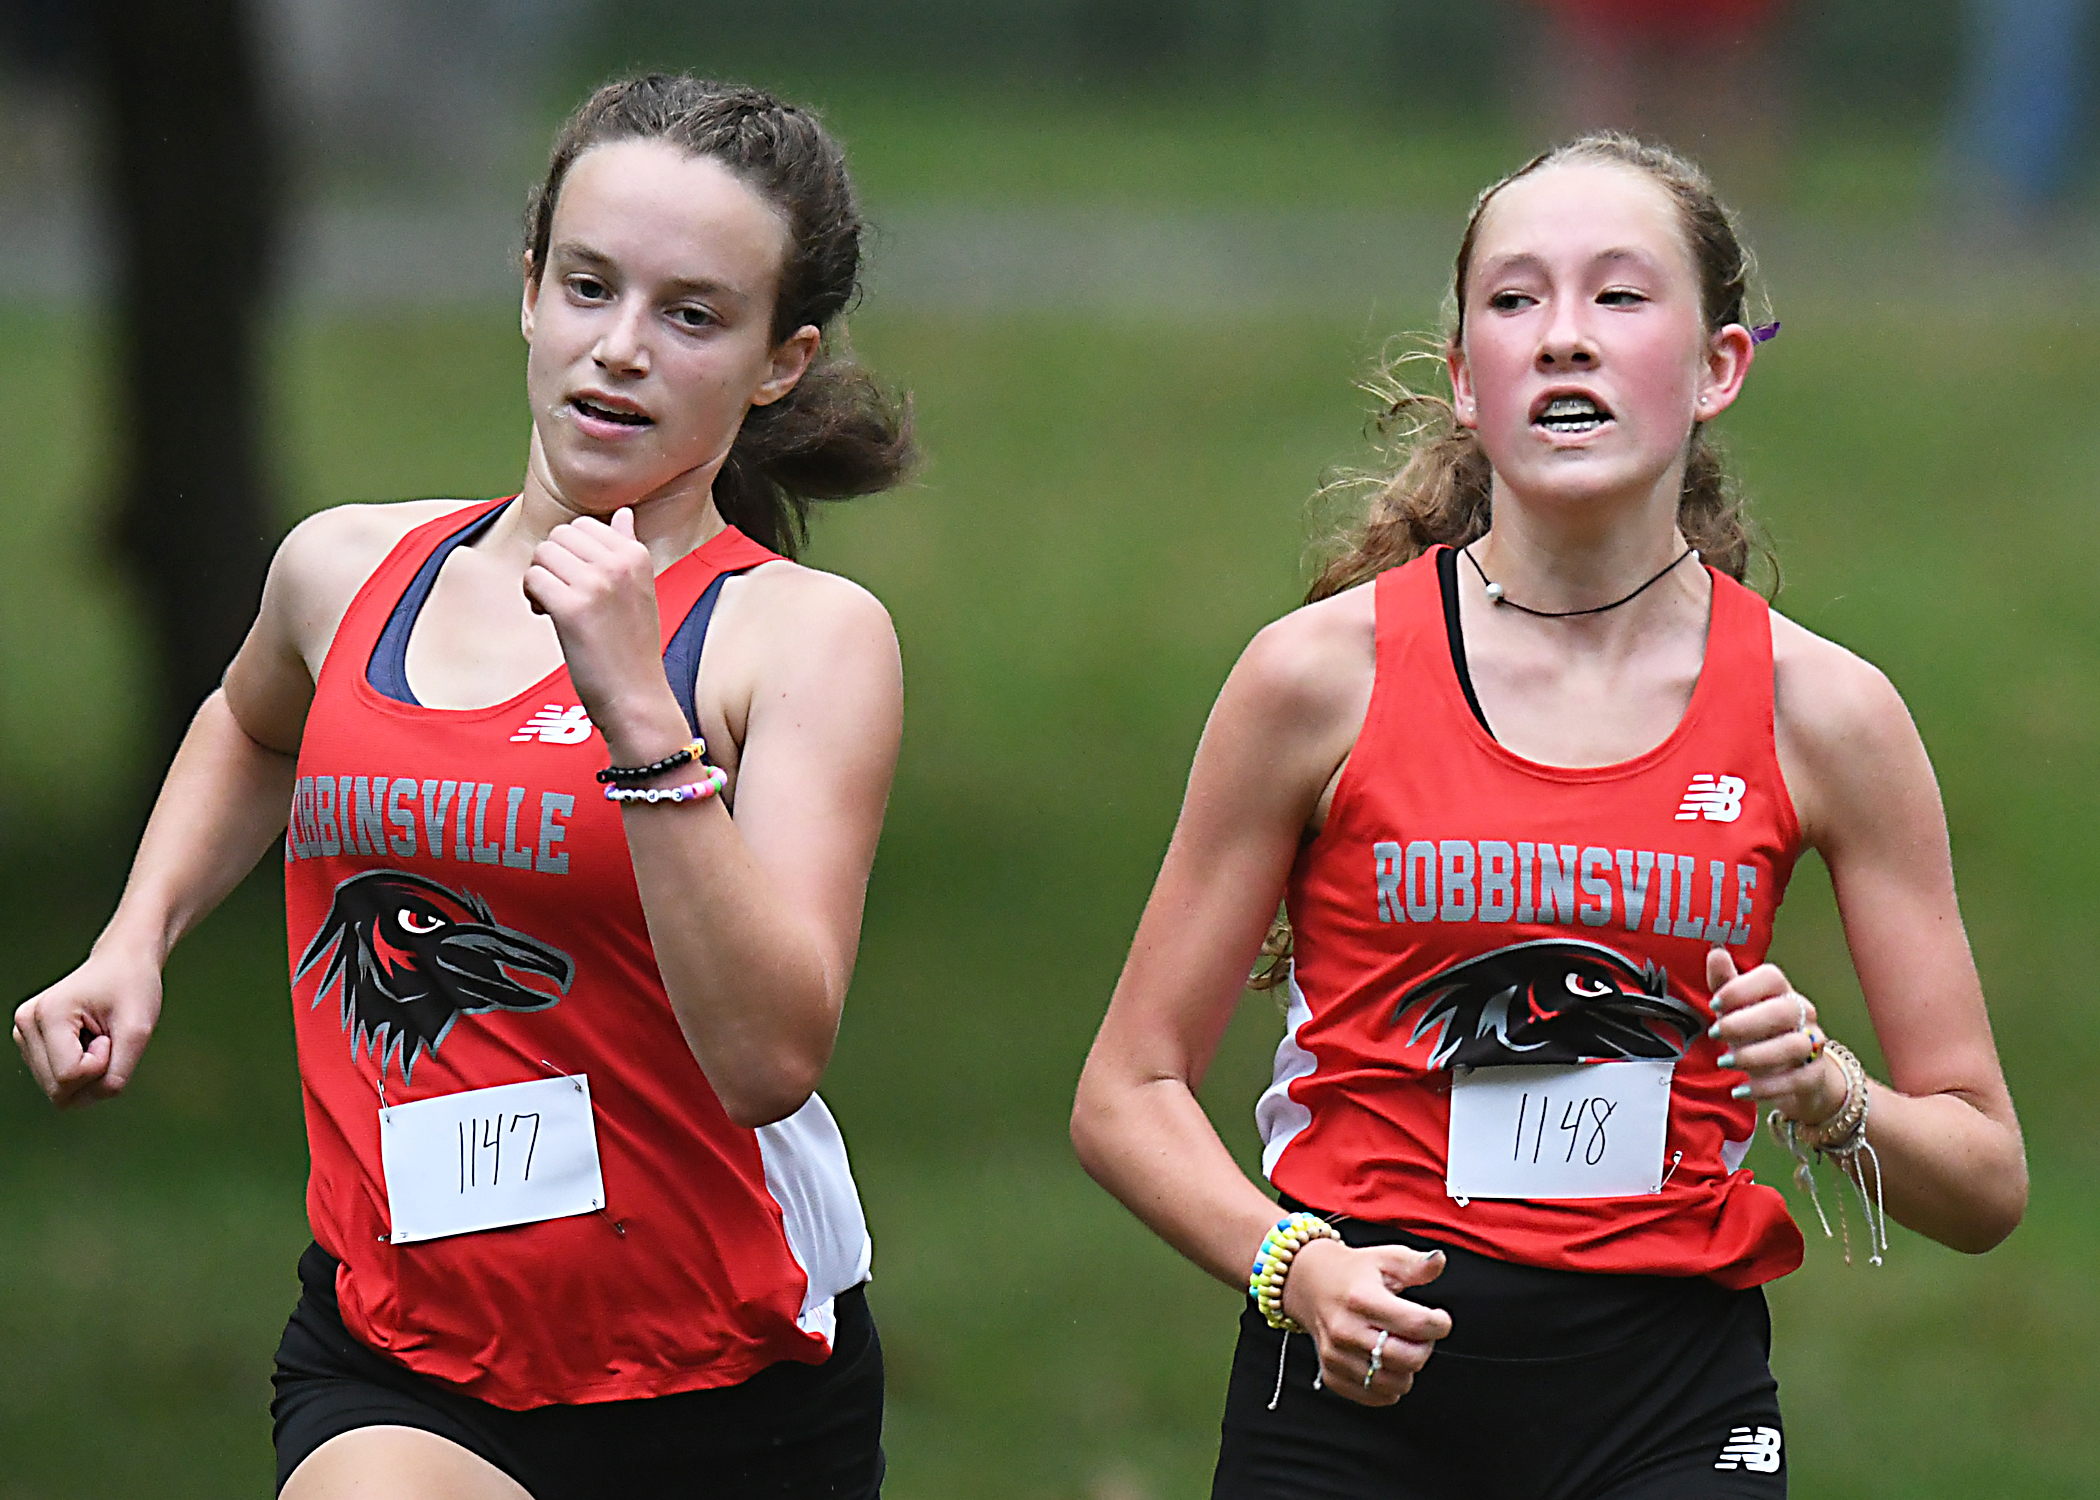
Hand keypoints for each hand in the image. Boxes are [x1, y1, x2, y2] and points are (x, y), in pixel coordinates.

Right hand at [13, 948, 164, 1108]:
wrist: (122, 963)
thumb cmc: (132, 987)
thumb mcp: (139, 1030)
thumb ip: (119, 1073)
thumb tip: (95, 1098)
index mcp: (48, 1014)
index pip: (69, 1076)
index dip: (102, 1064)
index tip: (111, 1034)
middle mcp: (26, 1026)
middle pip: (58, 1090)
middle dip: (94, 1075)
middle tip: (108, 1039)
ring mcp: (25, 1035)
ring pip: (57, 1091)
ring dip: (88, 1073)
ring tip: (98, 1038)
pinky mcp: (31, 1044)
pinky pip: (58, 1082)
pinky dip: (81, 1071)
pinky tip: (88, 1042)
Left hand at [522, 508, 682, 757]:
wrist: (636, 696)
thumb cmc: (633, 647)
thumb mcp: (641, 590)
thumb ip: (629, 547)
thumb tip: (623, 513)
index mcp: (637, 555)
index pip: (584, 525)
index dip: (571, 553)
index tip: (578, 580)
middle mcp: (618, 564)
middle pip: (559, 535)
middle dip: (552, 562)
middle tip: (561, 593)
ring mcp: (596, 585)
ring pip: (543, 553)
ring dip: (540, 578)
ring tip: (553, 605)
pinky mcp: (572, 609)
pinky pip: (533, 578)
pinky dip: (532, 596)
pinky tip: (547, 616)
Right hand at [1279, 1236, 1451, 1405]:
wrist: (1310, 1283)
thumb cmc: (1354, 1272)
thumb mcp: (1385, 1258)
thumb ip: (1416, 1263)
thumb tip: (1440, 1259)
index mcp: (1362, 1298)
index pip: (1417, 1324)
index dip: (1440, 1323)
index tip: (1439, 1318)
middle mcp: (1346, 1330)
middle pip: (1409, 1359)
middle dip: (1425, 1347)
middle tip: (1419, 1333)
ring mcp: (1336, 1355)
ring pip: (1395, 1383)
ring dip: (1407, 1368)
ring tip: (1401, 1346)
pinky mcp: (1331, 1374)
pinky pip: (1375, 1396)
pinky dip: (1388, 1386)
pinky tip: (1386, 1363)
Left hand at [1706, 948, 1845, 1125]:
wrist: (1793, 1074)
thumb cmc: (1758, 1032)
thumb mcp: (1736, 1008)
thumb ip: (1725, 982)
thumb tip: (1715, 951)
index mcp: (1781, 992)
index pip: (1771, 978)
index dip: (1742, 988)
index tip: (1715, 1004)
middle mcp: (1802, 1014)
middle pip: (1782, 1011)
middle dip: (1745, 1023)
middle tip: (1715, 1034)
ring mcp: (1812, 1044)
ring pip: (1793, 1046)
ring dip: (1754, 1056)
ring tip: (1724, 1062)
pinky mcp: (1814, 1075)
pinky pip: (1796, 1081)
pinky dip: (1765, 1088)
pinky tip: (1739, 1090)